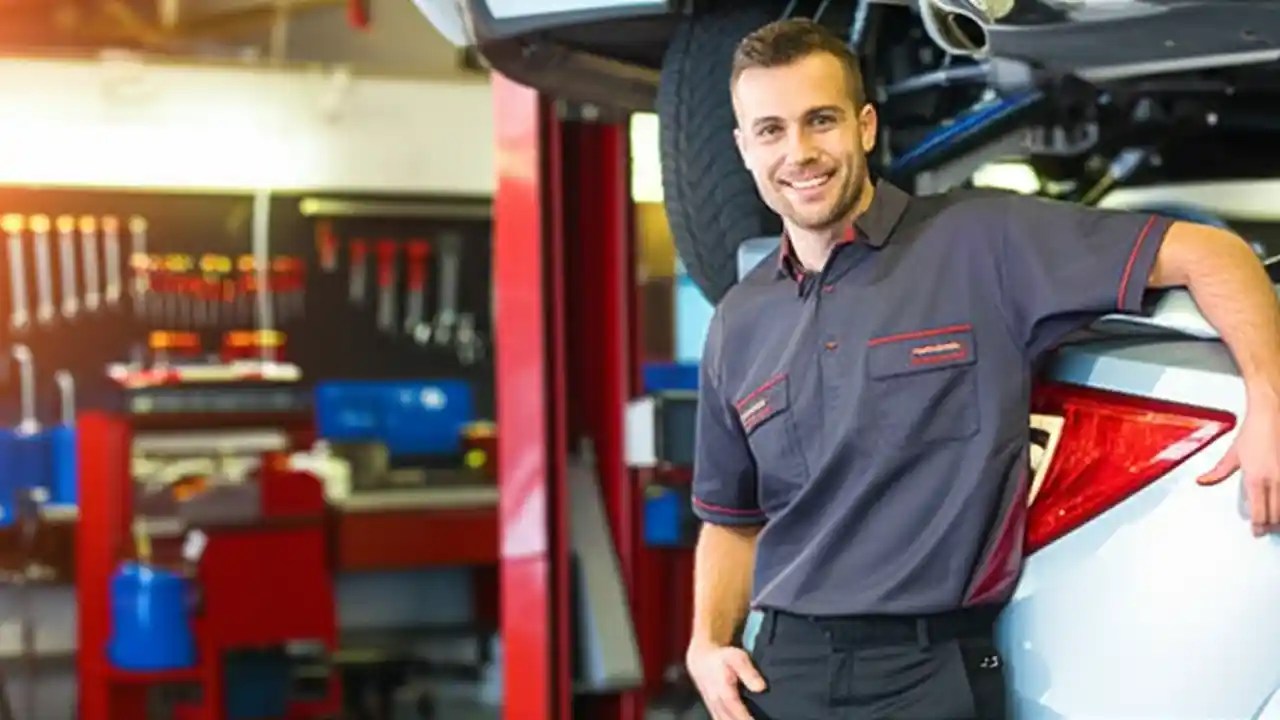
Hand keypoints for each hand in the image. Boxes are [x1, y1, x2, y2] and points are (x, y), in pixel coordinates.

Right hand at [686, 639, 765, 719]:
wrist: (702, 660)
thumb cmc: (723, 658)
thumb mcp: (738, 658)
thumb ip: (749, 673)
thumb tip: (761, 687)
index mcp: (724, 692)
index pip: (737, 712)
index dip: (747, 719)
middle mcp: (717, 704)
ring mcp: (714, 709)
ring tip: (750, 719)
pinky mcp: (713, 711)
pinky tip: (739, 719)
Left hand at [1197, 393, 1279, 535]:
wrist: (1271, 413)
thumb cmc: (1254, 431)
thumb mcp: (1233, 453)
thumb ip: (1218, 472)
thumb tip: (1201, 481)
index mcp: (1256, 479)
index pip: (1259, 513)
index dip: (1259, 527)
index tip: (1257, 531)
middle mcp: (1275, 480)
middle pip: (1277, 515)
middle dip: (1272, 525)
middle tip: (1267, 528)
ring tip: (1275, 519)